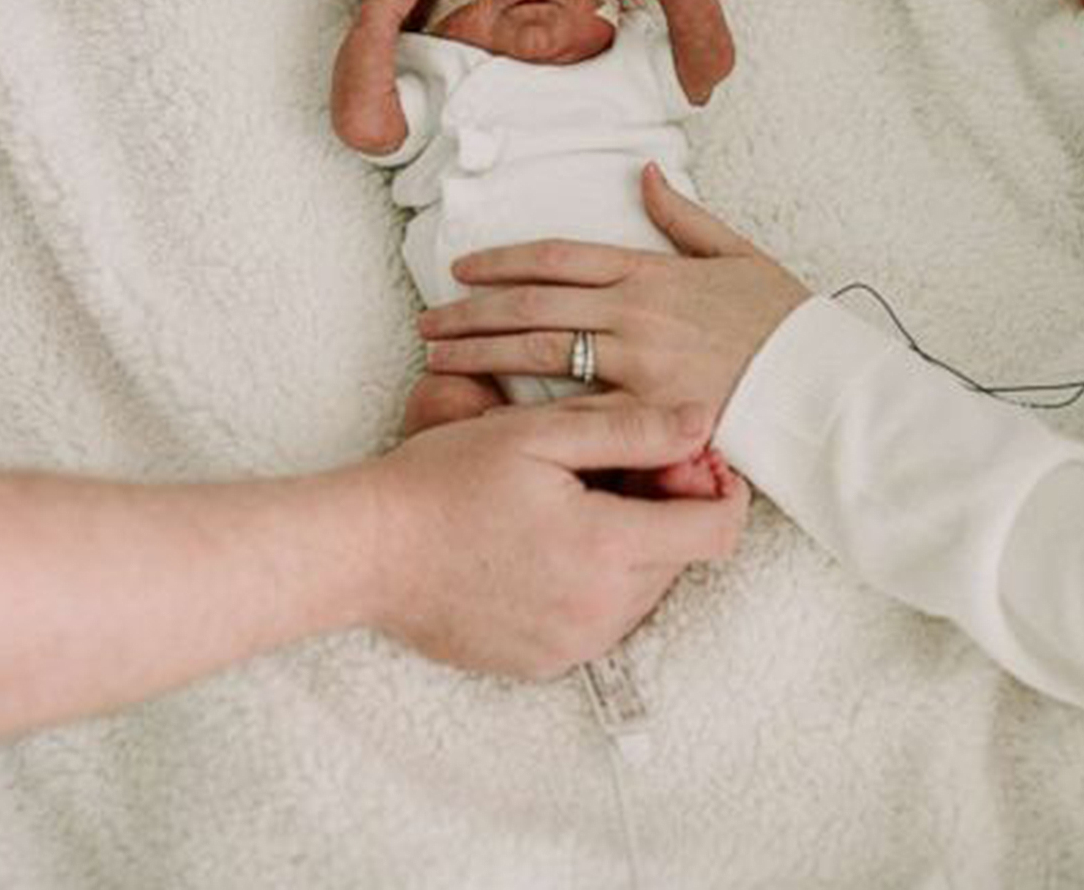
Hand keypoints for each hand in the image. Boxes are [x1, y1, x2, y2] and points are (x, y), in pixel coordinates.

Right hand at [364, 395, 748, 676]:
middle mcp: (600, 611)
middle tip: (610, 466)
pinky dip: (595, 581)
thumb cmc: (443, 480)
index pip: (717, 529)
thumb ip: (631, 429)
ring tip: (572, 502)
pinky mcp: (545, 663)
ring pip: (645, 590)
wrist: (366, 551)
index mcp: (607, 548)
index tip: (680, 456)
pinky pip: (602, 620)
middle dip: (666, 507)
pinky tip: (546, 543)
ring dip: (632, 545)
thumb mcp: (538, 434)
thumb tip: (704, 419)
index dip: (714, 486)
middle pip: (682, 557)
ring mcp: (573, 645)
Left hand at [418, 166, 808, 414]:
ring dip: (480, 355)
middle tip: (425, 324)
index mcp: (650, 272)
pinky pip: (578, 415)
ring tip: (437, 361)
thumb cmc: (785, 321)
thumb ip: (682, 216)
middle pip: (532, 306)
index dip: (502, 262)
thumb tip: (643, 173)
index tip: (462, 269)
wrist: (823, 382)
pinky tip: (492, 419)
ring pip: (539, 355)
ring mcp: (638, 364)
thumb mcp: (737, 252)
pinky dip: (530, 416)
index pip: (557, 258)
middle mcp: (635, 313)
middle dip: (470, 314)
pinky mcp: (647, 413)